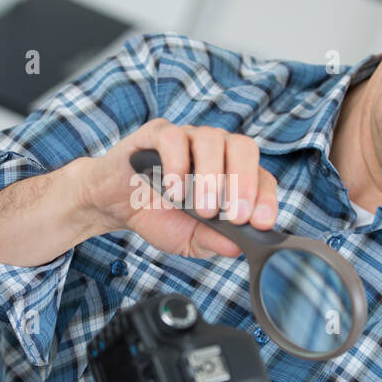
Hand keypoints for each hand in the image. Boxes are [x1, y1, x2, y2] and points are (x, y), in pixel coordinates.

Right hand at [80, 119, 279, 258]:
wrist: (116, 205)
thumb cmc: (158, 216)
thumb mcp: (190, 239)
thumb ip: (213, 241)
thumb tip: (237, 247)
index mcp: (231, 172)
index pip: (261, 176)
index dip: (265, 198)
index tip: (260, 223)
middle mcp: (215, 149)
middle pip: (244, 148)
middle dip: (244, 183)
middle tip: (234, 216)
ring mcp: (187, 138)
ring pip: (211, 139)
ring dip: (212, 176)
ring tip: (201, 209)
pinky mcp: (157, 134)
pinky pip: (173, 137)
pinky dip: (177, 163)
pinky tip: (174, 190)